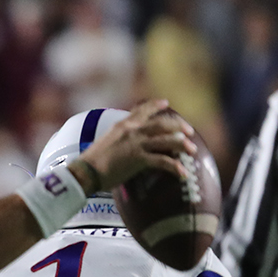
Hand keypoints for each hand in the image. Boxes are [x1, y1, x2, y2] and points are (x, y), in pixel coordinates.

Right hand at [75, 100, 196, 190]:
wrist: (85, 172)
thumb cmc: (91, 161)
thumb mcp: (105, 141)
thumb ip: (118, 137)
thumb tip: (125, 142)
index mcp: (123, 125)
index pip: (142, 110)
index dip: (155, 106)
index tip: (166, 103)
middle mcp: (132, 131)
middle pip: (162, 124)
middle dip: (179, 126)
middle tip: (189, 132)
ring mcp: (137, 144)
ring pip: (168, 140)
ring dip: (182, 145)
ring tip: (192, 150)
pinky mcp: (139, 159)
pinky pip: (163, 162)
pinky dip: (175, 167)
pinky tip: (183, 173)